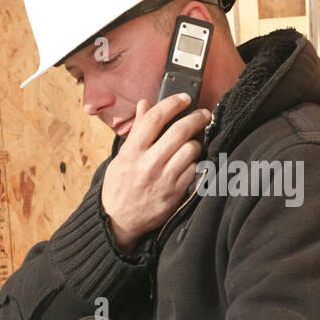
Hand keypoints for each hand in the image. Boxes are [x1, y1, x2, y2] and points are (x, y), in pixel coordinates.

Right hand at [101, 94, 210, 251]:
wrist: (117, 222)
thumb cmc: (118, 188)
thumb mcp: (121, 157)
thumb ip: (137, 131)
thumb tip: (146, 106)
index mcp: (131, 153)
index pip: (154, 118)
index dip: (172, 103)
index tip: (183, 98)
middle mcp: (148, 164)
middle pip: (180, 130)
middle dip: (196, 117)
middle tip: (202, 114)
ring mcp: (163, 179)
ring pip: (191, 149)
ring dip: (196, 142)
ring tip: (193, 142)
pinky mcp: (175, 193)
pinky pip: (194, 170)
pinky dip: (195, 163)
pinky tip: (189, 162)